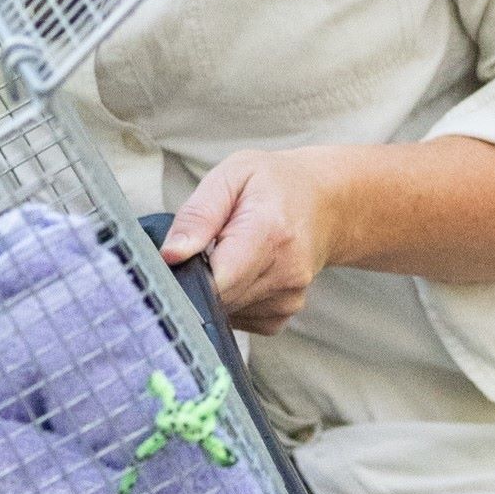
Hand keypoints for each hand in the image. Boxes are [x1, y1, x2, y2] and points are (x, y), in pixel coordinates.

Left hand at [160, 147, 349, 334]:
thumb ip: (198, 215)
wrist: (324, 202)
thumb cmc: (273, 183)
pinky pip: (239, 317)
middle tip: (202, 246)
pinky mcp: (284, 312)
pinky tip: (239, 270)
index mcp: (270, 233)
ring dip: (214, 286)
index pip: (217, 279)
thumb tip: (170, 255)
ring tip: (226, 252)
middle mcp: (286, 272)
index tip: (175, 259)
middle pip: (218, 297)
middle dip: (197, 277)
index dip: (186, 274)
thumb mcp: (231, 176)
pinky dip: (229, 296)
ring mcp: (289, 297)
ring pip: (225, 310)